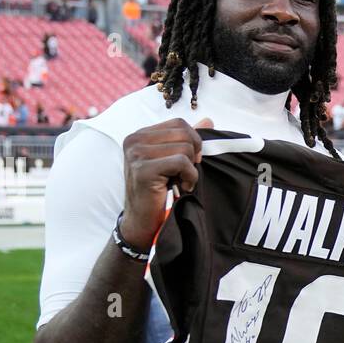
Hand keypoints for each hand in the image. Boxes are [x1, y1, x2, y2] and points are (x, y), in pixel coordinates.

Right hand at [120, 116, 210, 248]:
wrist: (142, 222)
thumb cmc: (158, 192)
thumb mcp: (172, 162)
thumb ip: (186, 140)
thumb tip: (208, 120)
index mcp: (140, 135)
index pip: (179, 124)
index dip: (193, 142)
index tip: (190, 162)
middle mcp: (134, 140)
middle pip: (184, 133)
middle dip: (193, 155)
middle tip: (186, 174)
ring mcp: (137, 154)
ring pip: (184, 148)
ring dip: (190, 169)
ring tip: (180, 182)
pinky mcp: (143, 169)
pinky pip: (181, 163)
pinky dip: (189, 177)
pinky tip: (181, 188)